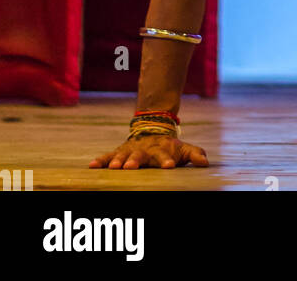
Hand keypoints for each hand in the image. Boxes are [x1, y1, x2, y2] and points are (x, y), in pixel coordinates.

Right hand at [89, 135, 208, 168]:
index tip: (169, 166)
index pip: (164, 156)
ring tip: (113, 167)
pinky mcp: (118, 152)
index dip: (166, 161)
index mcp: (160, 150)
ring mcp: (130, 151)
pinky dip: (99, 160)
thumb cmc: (168, 147)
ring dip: (118, 161)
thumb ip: (195, 154)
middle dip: (136, 161)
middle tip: (133, 166)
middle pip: (140, 156)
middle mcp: (144, 151)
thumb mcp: (183, 149)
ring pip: (122, 156)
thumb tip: (206, 163)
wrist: (153, 129)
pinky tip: (91, 166)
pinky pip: (107, 156)